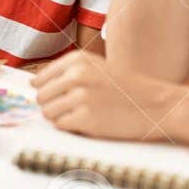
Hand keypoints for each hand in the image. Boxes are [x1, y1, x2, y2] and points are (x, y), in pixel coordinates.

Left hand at [30, 51, 188, 141]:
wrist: (156, 105)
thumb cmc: (124, 89)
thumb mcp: (96, 68)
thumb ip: (66, 72)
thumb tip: (32, 83)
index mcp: (77, 60)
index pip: (39, 79)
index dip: (47, 91)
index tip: (62, 96)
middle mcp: (76, 75)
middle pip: (41, 97)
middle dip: (54, 105)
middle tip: (77, 108)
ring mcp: (80, 97)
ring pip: (48, 113)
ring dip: (62, 117)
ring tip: (85, 114)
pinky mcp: (85, 119)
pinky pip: (61, 126)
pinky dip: (72, 128)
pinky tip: (90, 122)